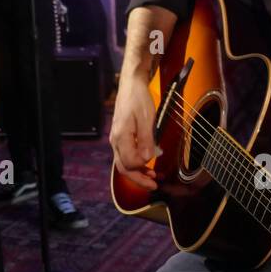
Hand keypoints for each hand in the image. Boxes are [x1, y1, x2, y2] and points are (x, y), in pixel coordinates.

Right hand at [110, 72, 158, 190]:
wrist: (131, 86)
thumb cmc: (139, 99)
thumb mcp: (146, 119)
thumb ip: (146, 139)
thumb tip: (148, 158)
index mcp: (121, 137)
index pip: (130, 163)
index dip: (143, 168)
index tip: (155, 168)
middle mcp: (115, 141)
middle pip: (124, 168)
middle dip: (138, 179)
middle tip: (154, 185)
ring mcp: (117, 140)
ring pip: (124, 163)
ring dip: (138, 173)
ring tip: (153, 178)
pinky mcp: (121, 137)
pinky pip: (126, 155)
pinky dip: (136, 164)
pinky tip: (147, 166)